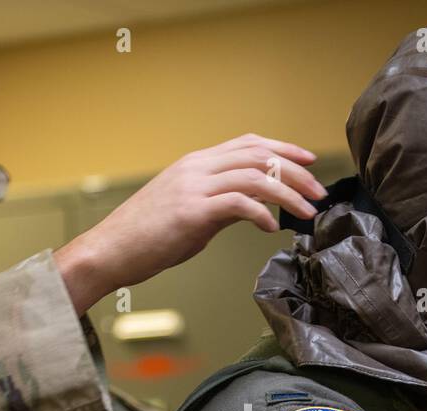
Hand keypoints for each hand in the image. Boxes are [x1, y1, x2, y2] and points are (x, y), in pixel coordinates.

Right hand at [55, 134, 325, 312]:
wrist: (108, 251)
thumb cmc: (144, 238)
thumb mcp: (187, 213)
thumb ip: (219, 205)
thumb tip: (251, 209)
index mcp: (195, 164)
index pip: (248, 144)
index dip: (283, 148)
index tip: (309, 160)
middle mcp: (196, 168)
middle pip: (258, 155)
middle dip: (296, 170)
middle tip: (319, 191)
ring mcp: (193, 187)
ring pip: (254, 177)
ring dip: (288, 193)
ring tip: (307, 212)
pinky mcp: (191, 211)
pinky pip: (238, 203)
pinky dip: (262, 212)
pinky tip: (272, 226)